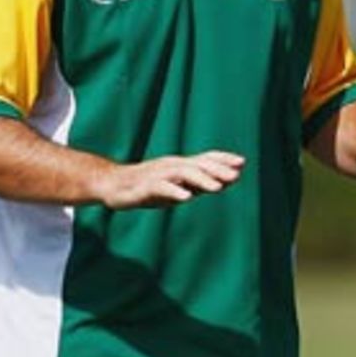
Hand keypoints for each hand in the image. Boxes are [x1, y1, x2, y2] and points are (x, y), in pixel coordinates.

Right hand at [102, 150, 245, 209]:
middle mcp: (172, 166)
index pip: (204, 159)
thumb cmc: (149, 186)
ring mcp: (158, 174)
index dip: (223, 159)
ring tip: (218, 188)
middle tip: (236, 176)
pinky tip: (187, 197)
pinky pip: (162, 187)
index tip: (242, 162)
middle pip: (198, 165)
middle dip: (217, 170)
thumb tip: (223, 184)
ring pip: (183, 174)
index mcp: (180, 165)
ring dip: (202, 180)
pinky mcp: (145, 186)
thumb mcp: (177, 185)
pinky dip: (175, 191)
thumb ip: (198, 185)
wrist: (113, 185)